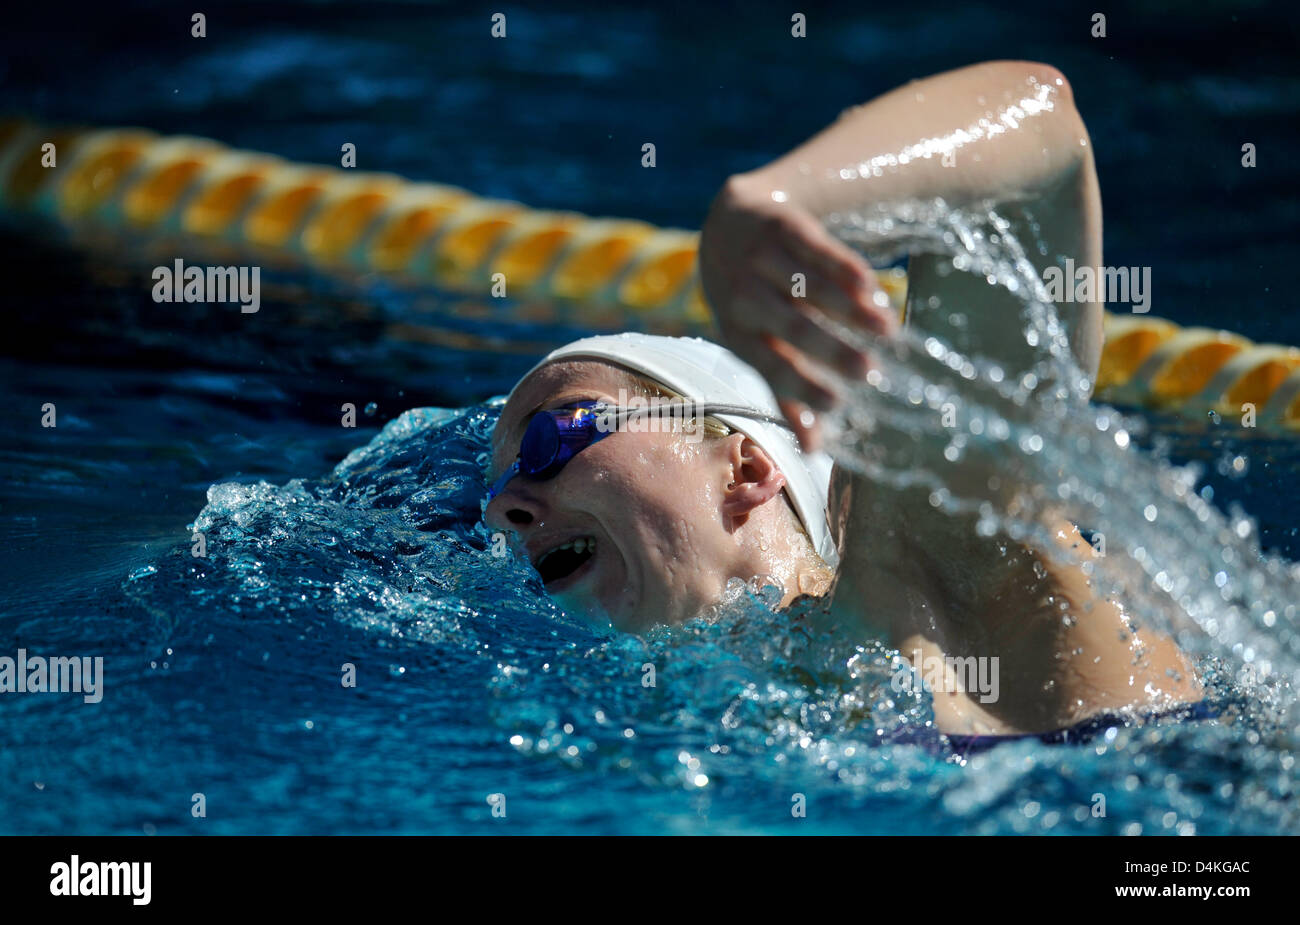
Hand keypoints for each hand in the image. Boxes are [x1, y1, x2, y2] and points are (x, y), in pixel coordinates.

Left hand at [697, 172, 897, 451]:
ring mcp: (762, 259)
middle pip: (790, 326)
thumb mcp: (756, 344)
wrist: (726, 225)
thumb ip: (786, 394)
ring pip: (808, 287)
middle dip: (830, 350)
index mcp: (737, 333)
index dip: (802, 386)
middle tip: (870, 372)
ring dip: (848, 309)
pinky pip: (816, 248)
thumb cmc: (749, 303)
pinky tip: (872, 287)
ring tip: (887, 330)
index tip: (838, 405)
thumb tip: (814, 452)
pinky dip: (843, 267)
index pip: (770, 364)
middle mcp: (744, 296)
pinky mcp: (784, 227)